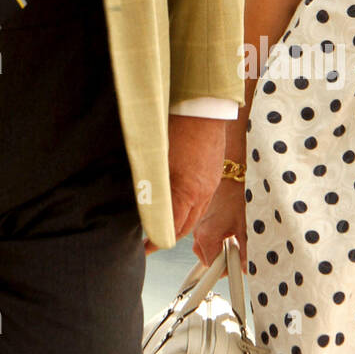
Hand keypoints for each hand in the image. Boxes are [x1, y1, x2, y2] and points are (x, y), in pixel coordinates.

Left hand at [144, 114, 224, 254]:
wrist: (203, 106)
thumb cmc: (177, 126)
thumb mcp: (157, 159)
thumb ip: (151, 185)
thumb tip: (140, 203)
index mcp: (188, 192)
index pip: (171, 228)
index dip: (156, 240)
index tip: (144, 247)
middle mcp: (203, 193)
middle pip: (185, 227)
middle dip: (167, 237)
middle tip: (149, 241)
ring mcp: (211, 184)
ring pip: (195, 215)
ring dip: (179, 224)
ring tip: (161, 225)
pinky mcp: (214, 175)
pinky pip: (202, 202)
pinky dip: (189, 209)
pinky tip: (178, 204)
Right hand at [193, 178, 246, 269]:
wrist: (234, 177)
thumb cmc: (238, 197)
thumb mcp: (246, 228)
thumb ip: (246, 253)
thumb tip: (247, 268)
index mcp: (206, 236)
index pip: (212, 267)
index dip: (227, 271)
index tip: (237, 273)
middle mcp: (198, 232)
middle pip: (208, 260)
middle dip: (223, 261)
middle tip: (239, 254)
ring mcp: (199, 226)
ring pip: (207, 250)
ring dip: (221, 251)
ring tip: (236, 240)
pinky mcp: (202, 221)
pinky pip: (208, 240)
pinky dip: (219, 241)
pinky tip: (231, 233)